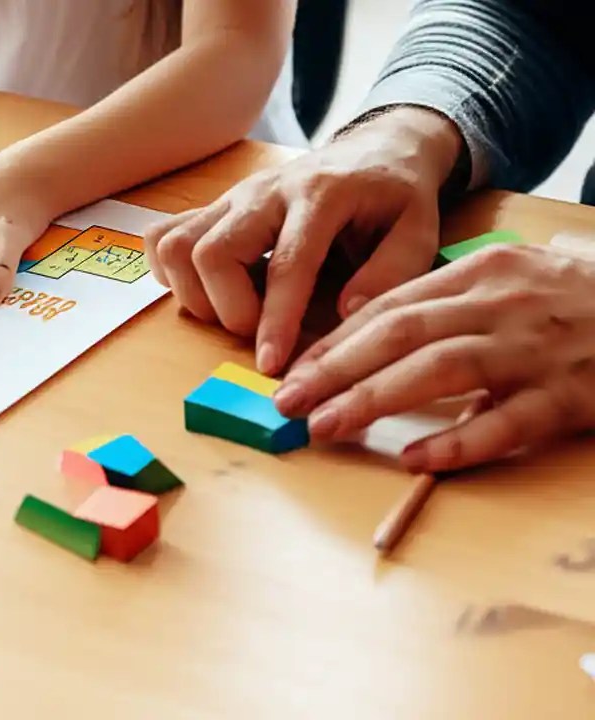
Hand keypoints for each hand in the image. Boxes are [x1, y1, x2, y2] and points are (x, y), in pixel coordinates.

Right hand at [145, 107, 462, 374]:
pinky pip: (163, 236)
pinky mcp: (214, 206)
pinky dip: (169, 272)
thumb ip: (391, 272)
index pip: (285, 263)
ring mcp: (232, 196)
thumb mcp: (419, 229)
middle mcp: (265, 191)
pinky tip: (202, 289)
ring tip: (231, 312)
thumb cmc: (395, 195)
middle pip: (211, 251)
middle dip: (226, 309)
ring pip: (177, 245)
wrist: (374, 148)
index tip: (271, 364)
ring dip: (193, 294)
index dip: (274, 319)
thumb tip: (344, 315)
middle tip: (255, 332)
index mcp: (322, 195)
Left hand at [273, 243, 594, 472]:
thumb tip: (364, 338)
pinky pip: (508, 421)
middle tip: (287, 402)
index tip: (294, 369)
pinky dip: (459, 440)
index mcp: (482, 272)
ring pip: (442, 369)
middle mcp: (503, 303)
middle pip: (402, 332)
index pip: (390, 305)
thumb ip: (446, 304)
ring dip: (374, 398)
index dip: (335, 340)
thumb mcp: (510, 282)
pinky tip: (415, 459)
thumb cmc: (575, 301)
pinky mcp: (572, 394)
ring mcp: (538, 348)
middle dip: (335, 367)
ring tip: (326, 425)